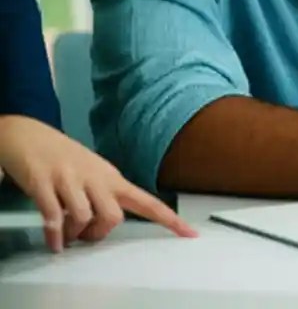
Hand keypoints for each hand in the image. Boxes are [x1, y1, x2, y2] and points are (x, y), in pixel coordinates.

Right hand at [0, 115, 197, 251]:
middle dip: (99, 234)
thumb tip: (111, 223)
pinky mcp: (44, 183)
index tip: (190, 234)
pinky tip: (53, 242)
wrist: (29, 135)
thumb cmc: (66, 159)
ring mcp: (70, 179)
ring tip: (66, 236)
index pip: (147, 202)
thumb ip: (106, 197)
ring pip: (84, 216)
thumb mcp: (94, 174)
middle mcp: (95, 178)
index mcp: (112, 179)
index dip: (169, 219)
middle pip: (113, 216)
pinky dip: (55, 234)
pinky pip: (53, 216)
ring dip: (75, 234)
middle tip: (85, 236)